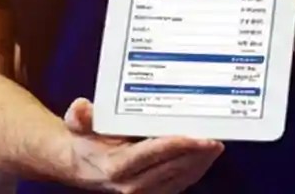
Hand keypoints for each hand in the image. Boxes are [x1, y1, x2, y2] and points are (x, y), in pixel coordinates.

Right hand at [62, 98, 223, 192]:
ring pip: (182, 176)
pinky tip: (206, 153)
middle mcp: (133, 184)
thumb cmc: (84, 140)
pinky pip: (182, 182)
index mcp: (117, 166)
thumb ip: (79, 116)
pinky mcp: (155, 193)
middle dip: (198, 152)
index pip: (155, 154)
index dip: (180, 145)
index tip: (201, 137)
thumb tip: (81, 108)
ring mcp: (145, 192)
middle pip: (175, 166)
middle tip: (218, 133)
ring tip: (217, 142)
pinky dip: (196, 168)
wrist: (79, 166)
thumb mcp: (77, 125)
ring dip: (202, 161)